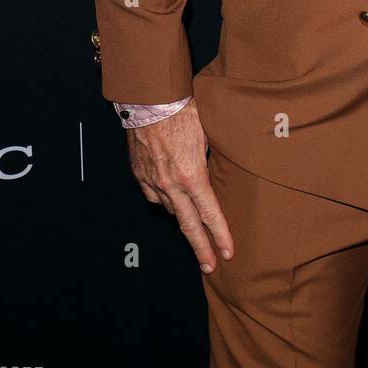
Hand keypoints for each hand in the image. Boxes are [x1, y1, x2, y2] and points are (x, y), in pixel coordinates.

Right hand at [125, 98, 233, 273]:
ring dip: (183, 217)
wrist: (149, 101)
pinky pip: (154, 194)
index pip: (210, 214)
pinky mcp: (139, 175)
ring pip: (169, 208)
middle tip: (210, 266)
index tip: (228, 252)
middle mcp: (171, 185)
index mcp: (192, 176)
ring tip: (194, 225)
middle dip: (201, 248)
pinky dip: (164, 198)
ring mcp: (152, 181)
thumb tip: (224, 168)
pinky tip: (171, 196)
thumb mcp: (209, 134)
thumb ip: (214, 158)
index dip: (220, 235)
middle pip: (188, 225)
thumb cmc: (183, 112)